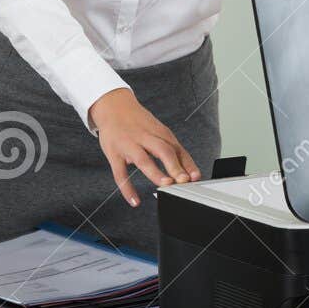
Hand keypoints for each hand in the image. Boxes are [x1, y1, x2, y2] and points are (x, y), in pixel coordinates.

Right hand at [88, 88, 201, 206]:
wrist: (113, 106)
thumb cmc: (139, 123)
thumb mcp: (158, 131)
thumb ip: (173, 151)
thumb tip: (190, 173)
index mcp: (160, 133)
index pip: (177, 149)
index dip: (187, 164)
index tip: (196, 177)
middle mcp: (146, 137)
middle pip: (163, 150)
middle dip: (174, 166)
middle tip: (183, 181)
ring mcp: (129, 145)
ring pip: (143, 159)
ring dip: (155, 172)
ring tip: (166, 184)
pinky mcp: (114, 153)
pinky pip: (120, 173)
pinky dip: (127, 188)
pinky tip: (135, 201)